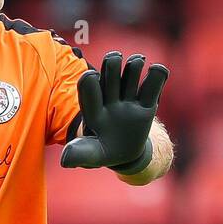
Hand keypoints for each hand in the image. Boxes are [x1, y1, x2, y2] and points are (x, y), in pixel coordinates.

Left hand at [60, 52, 168, 173]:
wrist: (126, 154)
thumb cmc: (103, 152)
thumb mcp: (92, 156)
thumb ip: (79, 154)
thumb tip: (65, 160)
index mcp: (93, 106)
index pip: (88, 86)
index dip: (89, 81)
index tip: (90, 76)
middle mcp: (110, 96)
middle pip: (110, 69)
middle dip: (112, 64)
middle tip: (115, 64)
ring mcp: (129, 97)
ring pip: (132, 69)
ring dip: (134, 63)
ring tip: (138, 64)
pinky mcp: (148, 102)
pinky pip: (154, 81)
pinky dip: (157, 73)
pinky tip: (156, 71)